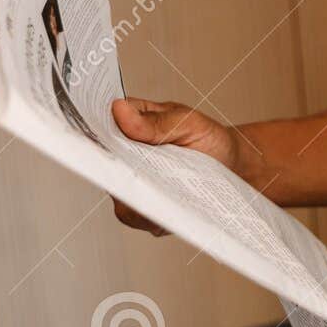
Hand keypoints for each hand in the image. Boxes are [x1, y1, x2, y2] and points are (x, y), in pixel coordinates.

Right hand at [108, 98, 251, 233]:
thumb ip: (155, 121)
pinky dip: (151, 216)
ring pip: (120, 197)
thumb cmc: (207, 138)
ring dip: (136, 199)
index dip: (92, 137)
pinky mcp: (145, 212)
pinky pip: (139, 218)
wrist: (233, 166)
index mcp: (129, 125)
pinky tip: (166, 211)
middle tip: (134, 172)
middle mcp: (124, 158)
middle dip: (115, 172)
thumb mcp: (188, 122)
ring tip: (158, 194)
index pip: (99, 129)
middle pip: (104, 168)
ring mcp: (132, 187)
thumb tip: (119, 109)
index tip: (101, 143)